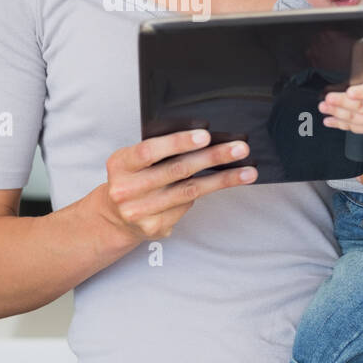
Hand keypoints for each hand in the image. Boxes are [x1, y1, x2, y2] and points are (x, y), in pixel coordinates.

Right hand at [99, 128, 257, 241]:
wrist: (114, 216)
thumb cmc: (131, 179)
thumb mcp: (133, 160)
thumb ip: (157, 151)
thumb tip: (202, 140)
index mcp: (120, 165)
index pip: (149, 151)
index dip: (178, 142)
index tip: (205, 135)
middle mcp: (127, 190)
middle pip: (177, 171)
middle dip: (212, 158)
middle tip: (238, 149)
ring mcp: (141, 212)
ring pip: (190, 191)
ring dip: (222, 180)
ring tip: (247, 171)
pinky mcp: (155, 227)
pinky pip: (187, 206)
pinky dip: (207, 192)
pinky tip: (225, 183)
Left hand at [319, 71, 362, 139]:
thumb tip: (349, 77)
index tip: (350, 91)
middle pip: (362, 107)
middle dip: (342, 103)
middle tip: (328, 98)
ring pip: (356, 119)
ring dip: (337, 114)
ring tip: (324, 107)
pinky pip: (355, 129)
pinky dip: (340, 125)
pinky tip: (329, 120)